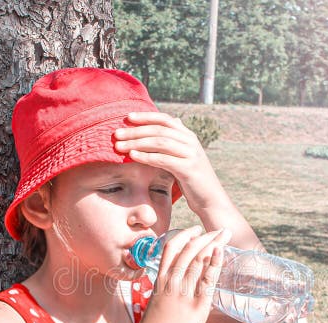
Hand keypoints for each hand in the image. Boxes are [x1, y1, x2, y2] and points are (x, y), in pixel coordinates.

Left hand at [114, 112, 228, 213]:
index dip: (146, 117)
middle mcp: (191, 142)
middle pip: (159, 130)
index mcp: (189, 136)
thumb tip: (174, 120)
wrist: (211, 200)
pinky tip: (132, 156)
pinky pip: (163, 159)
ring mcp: (191, 154)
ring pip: (160, 142)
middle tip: (116, 134)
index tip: (128, 117)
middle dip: (135, 131)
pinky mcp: (189, 168)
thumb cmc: (194, 180)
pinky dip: (146, 156)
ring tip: (119, 146)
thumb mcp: (186, 157)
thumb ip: (178, 140)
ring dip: (137, 142)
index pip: (165, 120)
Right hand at [134, 225, 230, 322]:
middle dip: (205, 236)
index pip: (171, 249)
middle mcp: (171, 282)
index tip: (195, 230)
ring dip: (213, 244)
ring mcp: (184, 293)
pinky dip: (215, 263)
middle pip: (189, 250)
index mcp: (160, 281)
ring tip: (224, 235)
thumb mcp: (156, 304)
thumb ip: (167, 292)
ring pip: (199, 260)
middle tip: (218, 230)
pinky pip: (208, 279)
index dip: (184, 235)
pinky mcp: (197, 305)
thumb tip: (179, 288)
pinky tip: (221, 252)